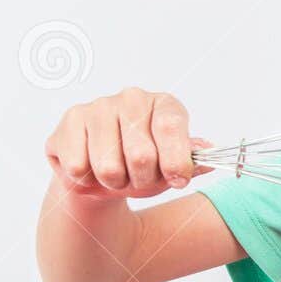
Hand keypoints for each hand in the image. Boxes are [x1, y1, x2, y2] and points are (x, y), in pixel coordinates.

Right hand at [44, 88, 211, 199]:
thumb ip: (191, 164)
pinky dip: (87, 181)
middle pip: (141, 155)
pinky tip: (90, 168)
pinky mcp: (70, 121)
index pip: (171, 127)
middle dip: (142, 180)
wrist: (100, 174)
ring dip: (114, 183)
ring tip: (115, 175)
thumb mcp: (171, 169)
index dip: (175, 160)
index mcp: (164, 104)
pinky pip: (79, 168)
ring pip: (108, 167)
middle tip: (139, 179)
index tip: (177, 179)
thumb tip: (210, 158)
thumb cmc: (142, 168)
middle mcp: (132, 98)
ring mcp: (99, 106)